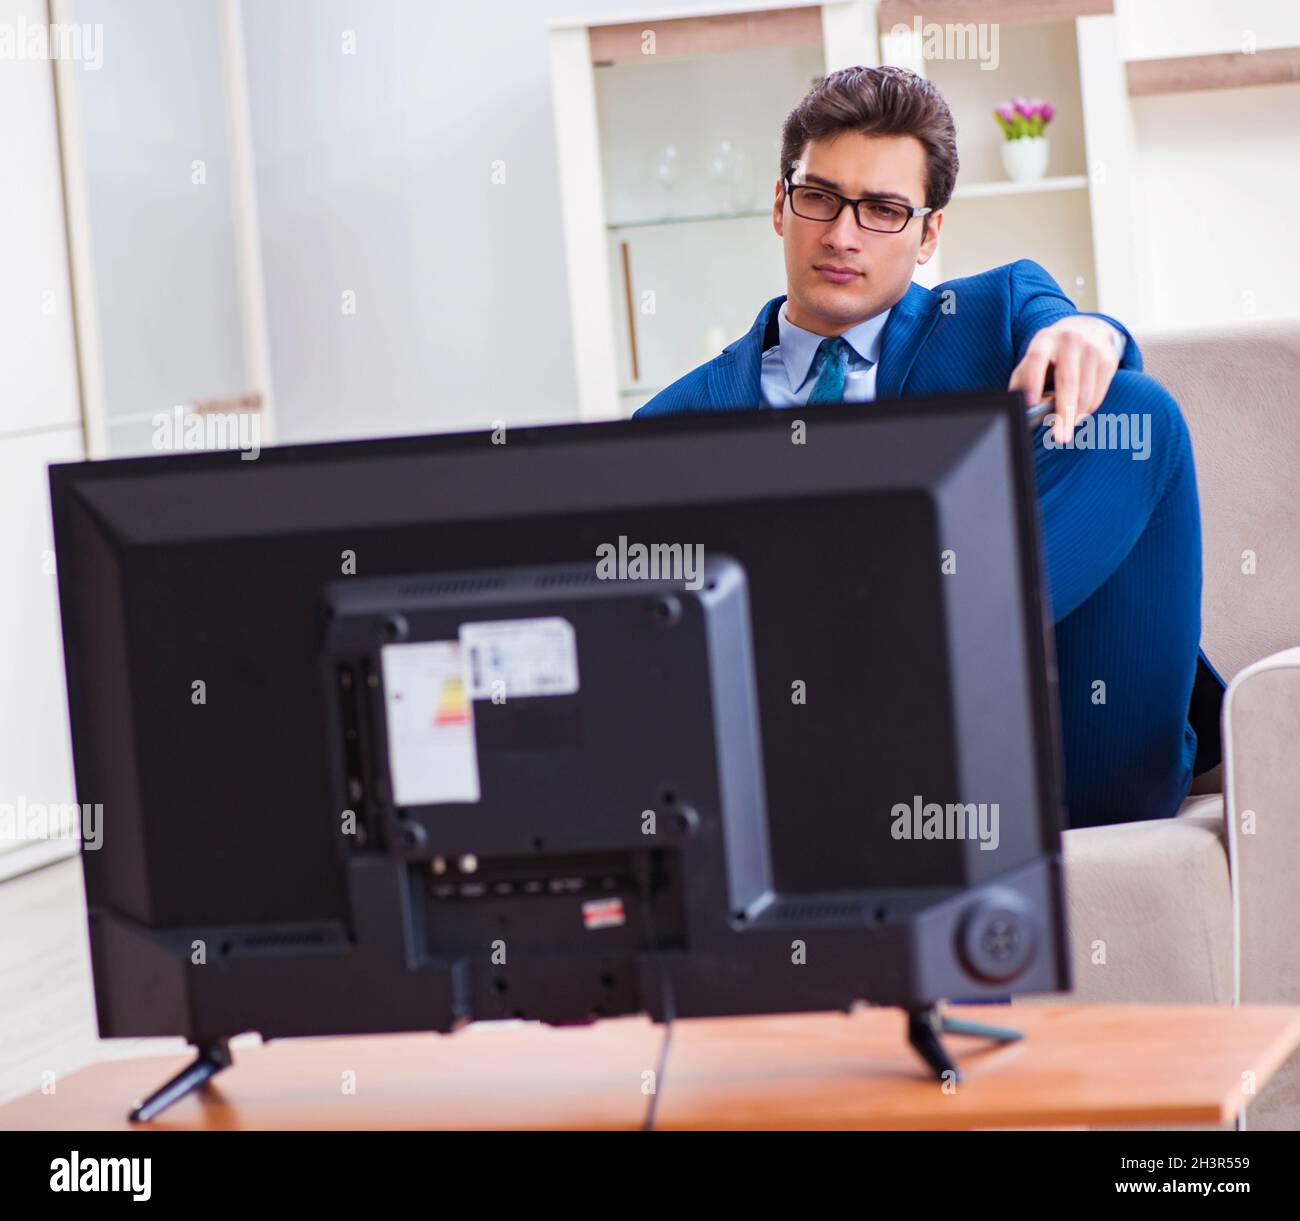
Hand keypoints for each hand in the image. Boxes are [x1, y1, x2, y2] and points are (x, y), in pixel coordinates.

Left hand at [1008, 315, 1120, 444]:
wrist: (1087, 328)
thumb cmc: (1053, 353)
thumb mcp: (1034, 358)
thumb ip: (1023, 380)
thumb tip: (1017, 407)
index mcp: (1045, 340)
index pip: (1036, 360)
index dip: (1032, 383)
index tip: (1029, 404)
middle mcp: (1070, 340)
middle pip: (1068, 383)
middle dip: (1063, 414)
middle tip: (1060, 437)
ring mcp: (1093, 349)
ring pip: (1085, 393)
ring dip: (1075, 416)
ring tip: (1066, 427)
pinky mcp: (1109, 359)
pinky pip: (1098, 394)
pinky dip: (1088, 409)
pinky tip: (1079, 413)